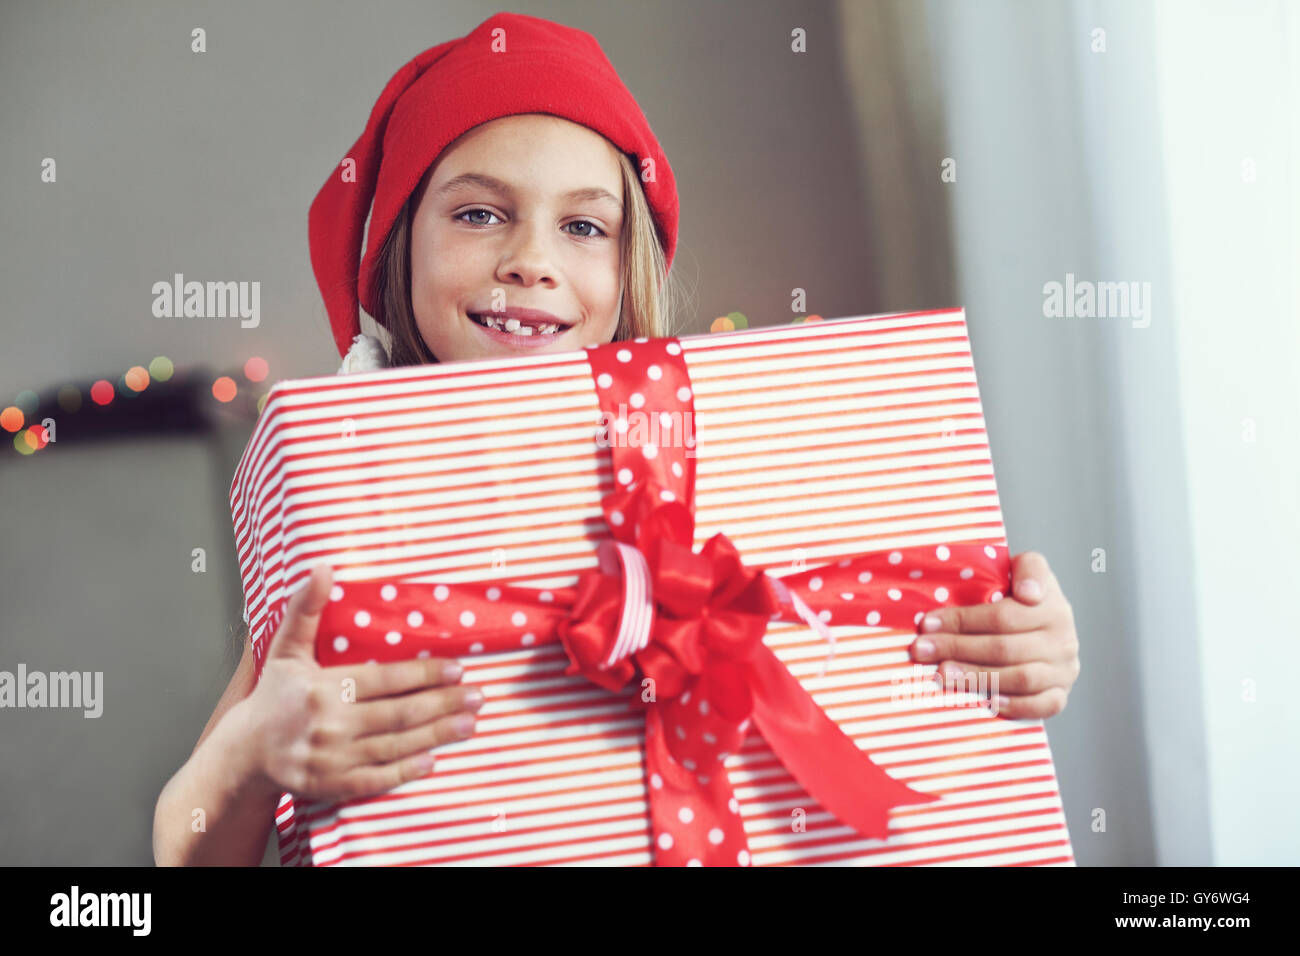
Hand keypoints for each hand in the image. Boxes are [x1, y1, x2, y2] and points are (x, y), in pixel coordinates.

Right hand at [236, 564, 484, 800]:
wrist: (244, 752)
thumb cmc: (275, 696)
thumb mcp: (286, 649)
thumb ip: (306, 609)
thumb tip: (322, 567)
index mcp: (323, 688)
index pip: (385, 680)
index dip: (424, 674)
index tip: (458, 668)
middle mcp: (329, 724)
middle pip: (397, 714)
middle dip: (443, 704)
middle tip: (479, 697)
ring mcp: (331, 759)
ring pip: (394, 746)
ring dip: (436, 736)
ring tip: (470, 724)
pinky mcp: (332, 785)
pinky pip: (376, 779)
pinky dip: (405, 771)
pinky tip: (433, 761)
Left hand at [908, 550, 1079, 718]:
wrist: (1046, 628)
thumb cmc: (1019, 597)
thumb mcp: (1023, 571)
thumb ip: (1027, 568)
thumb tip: (1027, 593)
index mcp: (1052, 605)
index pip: (1002, 616)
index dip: (963, 620)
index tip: (927, 623)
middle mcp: (1063, 638)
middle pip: (1004, 648)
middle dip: (957, 649)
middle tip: (922, 650)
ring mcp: (1064, 669)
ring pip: (1020, 677)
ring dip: (977, 676)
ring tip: (941, 674)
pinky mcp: (1061, 693)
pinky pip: (1043, 705)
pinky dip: (1016, 705)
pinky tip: (987, 701)